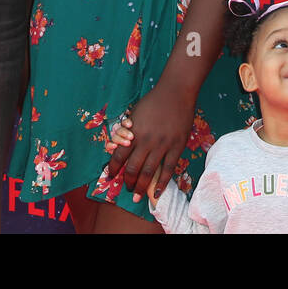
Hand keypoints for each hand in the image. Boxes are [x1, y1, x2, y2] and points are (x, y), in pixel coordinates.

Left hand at [105, 85, 194, 201]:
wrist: (176, 92)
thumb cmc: (153, 101)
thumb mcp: (135, 113)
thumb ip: (129, 130)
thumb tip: (122, 146)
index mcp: (133, 132)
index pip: (119, 156)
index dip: (113, 169)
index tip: (110, 176)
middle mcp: (146, 141)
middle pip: (132, 168)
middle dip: (127, 181)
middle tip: (126, 188)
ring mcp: (162, 145)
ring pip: (149, 172)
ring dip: (141, 187)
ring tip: (137, 196)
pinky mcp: (177, 146)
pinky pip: (168, 169)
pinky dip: (162, 183)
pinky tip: (156, 193)